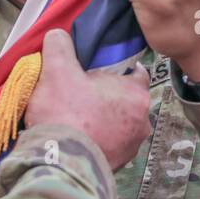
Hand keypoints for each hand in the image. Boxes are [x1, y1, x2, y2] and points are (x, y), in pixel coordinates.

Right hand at [26, 29, 151, 169]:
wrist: (59, 163)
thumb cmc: (64, 114)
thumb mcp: (56, 70)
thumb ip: (59, 45)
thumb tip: (58, 34)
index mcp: (136, 93)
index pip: (135, 72)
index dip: (114, 69)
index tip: (95, 72)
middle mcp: (143, 120)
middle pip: (125, 98)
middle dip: (106, 96)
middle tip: (79, 95)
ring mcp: (132, 145)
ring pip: (120, 123)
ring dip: (103, 120)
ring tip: (75, 120)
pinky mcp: (119, 164)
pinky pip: (111, 144)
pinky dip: (98, 140)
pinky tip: (78, 138)